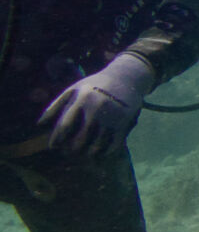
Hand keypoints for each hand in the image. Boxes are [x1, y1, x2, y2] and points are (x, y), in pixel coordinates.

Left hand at [39, 52, 155, 154]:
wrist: (126, 78)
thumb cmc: (94, 85)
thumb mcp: (74, 89)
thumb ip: (55, 106)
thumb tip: (39, 125)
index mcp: (81, 99)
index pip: (64, 126)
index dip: (56, 140)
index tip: (53, 147)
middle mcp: (96, 109)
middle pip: (79, 140)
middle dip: (71, 150)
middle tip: (68, 152)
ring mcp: (111, 117)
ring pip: (95, 147)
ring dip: (87, 153)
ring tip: (82, 153)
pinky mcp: (123, 124)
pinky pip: (112, 146)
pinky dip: (103, 152)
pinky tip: (98, 152)